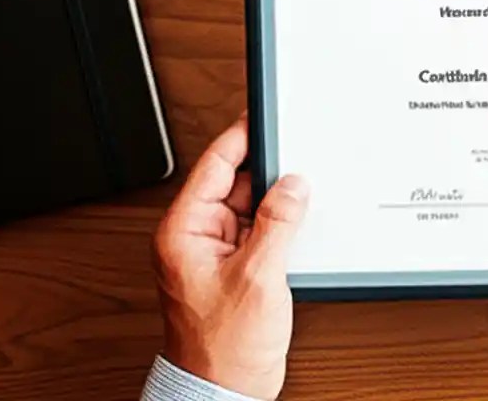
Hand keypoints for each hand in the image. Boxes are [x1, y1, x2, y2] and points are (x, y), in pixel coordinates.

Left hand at [153, 114, 310, 399]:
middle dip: (270, 174)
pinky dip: (283, 226)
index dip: (241, 137)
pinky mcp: (239, 268)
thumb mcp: (257, 276)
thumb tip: (293, 185)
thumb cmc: (221, 348)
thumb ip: (278, 223)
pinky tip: (300, 227)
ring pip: (255, 207)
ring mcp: (218, 252)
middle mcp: (198, 237)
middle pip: (238, 183)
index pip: (214, 166)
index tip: (262, 114)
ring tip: (303, 203)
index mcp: (184, 231)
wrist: (226, 390)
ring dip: (279, 204)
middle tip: (300, 161)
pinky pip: (262, 231)